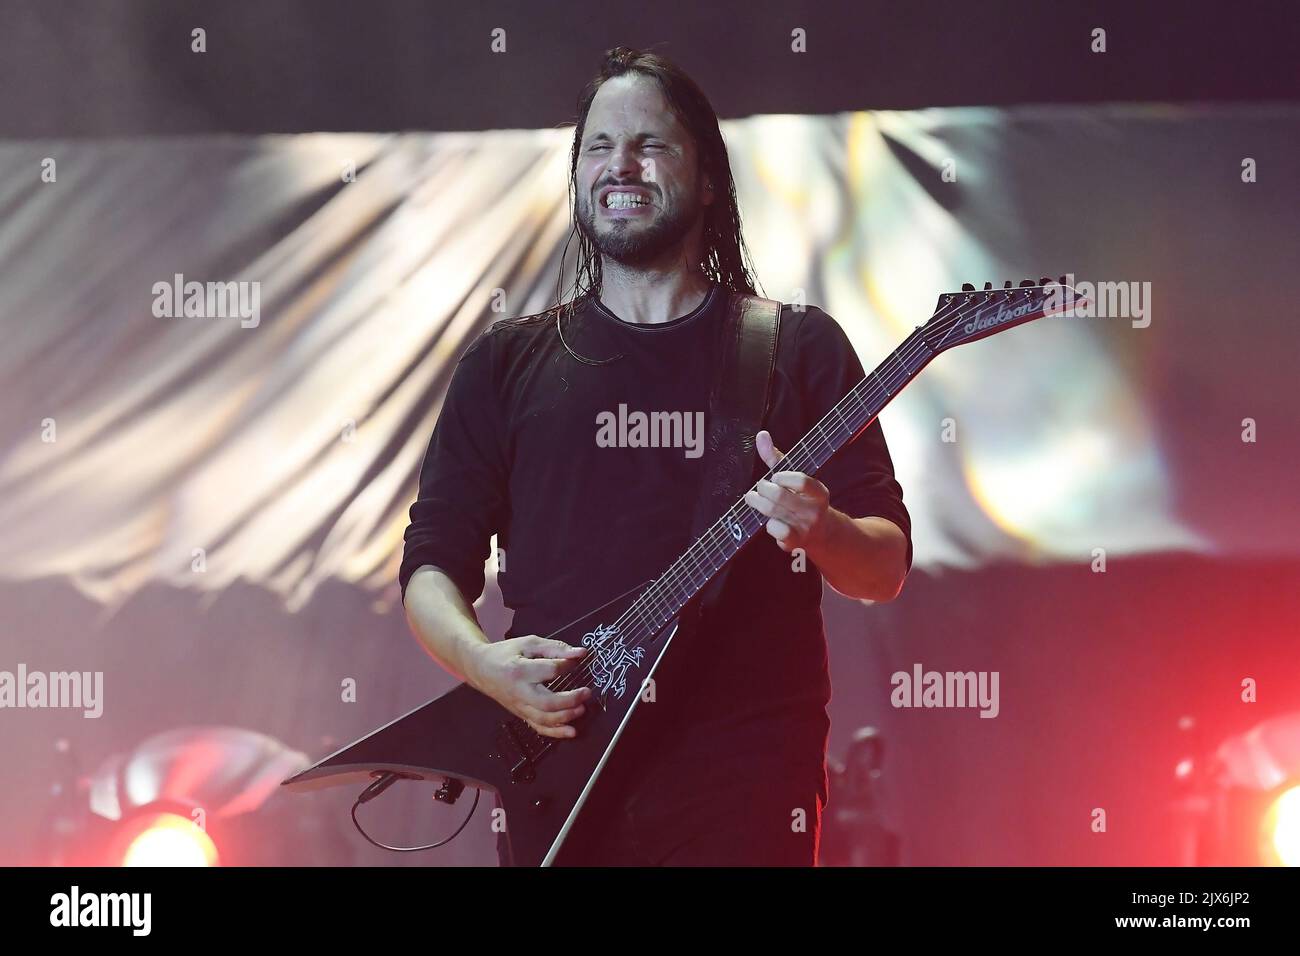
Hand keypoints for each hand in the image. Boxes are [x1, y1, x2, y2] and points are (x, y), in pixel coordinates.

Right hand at [466, 636, 591, 738]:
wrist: (481, 669)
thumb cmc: (506, 654)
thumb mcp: (529, 643)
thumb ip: (555, 647)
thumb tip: (580, 653)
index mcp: (520, 670)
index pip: (550, 671)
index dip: (568, 665)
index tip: (578, 660)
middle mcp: (519, 692)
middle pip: (547, 703)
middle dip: (570, 700)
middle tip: (586, 692)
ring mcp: (519, 706)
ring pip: (544, 719)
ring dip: (566, 716)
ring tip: (582, 708)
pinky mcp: (521, 715)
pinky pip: (538, 728)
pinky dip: (556, 732)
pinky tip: (572, 731)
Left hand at [743, 430, 831, 554]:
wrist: (823, 533)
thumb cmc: (802, 499)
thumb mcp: (794, 479)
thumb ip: (776, 459)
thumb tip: (761, 435)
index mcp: (819, 492)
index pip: (802, 481)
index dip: (783, 477)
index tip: (776, 477)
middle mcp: (814, 511)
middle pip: (780, 496)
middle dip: (763, 489)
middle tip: (758, 487)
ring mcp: (805, 528)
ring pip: (773, 513)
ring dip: (758, 504)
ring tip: (754, 499)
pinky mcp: (795, 543)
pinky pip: (775, 532)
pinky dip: (769, 526)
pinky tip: (770, 521)